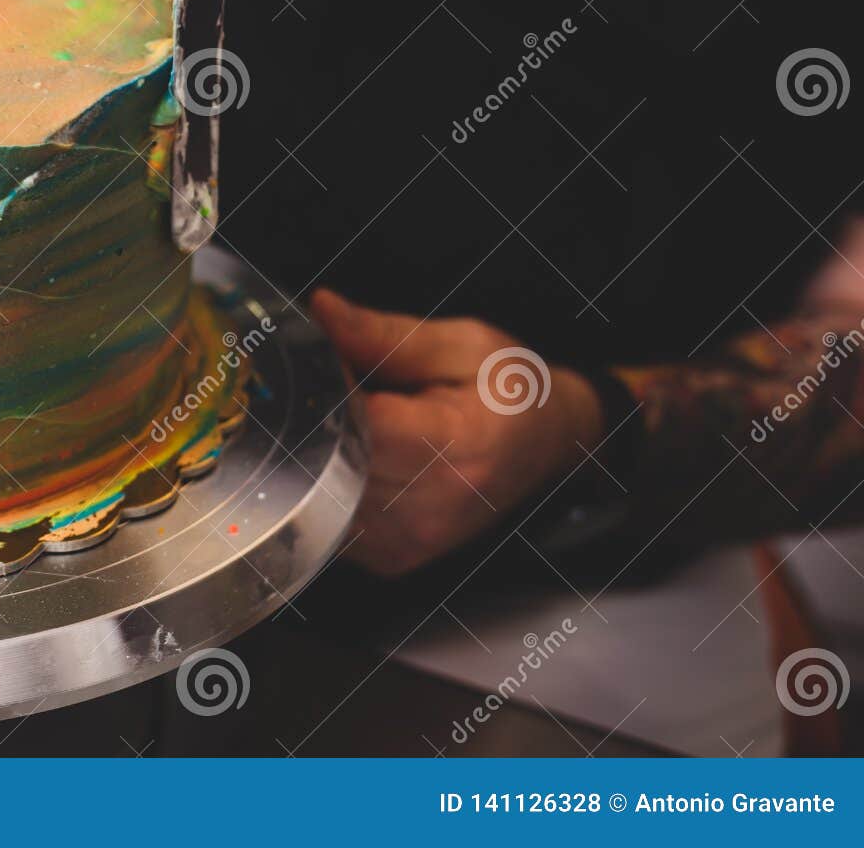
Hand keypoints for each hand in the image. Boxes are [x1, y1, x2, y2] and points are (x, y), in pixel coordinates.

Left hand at [311, 289, 603, 575]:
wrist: (550, 442)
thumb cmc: (513, 389)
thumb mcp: (460, 342)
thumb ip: (382, 333)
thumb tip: (322, 311)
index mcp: (456, 446)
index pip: (354, 424)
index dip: (325, 390)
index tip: (324, 362)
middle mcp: (432, 507)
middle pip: (329, 460)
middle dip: (318, 418)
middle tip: (340, 385)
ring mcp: (410, 540)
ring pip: (320, 492)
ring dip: (320, 452)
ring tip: (356, 419)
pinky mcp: (391, 557)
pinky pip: (330, 516)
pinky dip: (329, 481)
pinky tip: (359, 454)